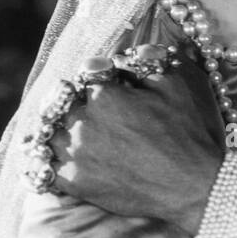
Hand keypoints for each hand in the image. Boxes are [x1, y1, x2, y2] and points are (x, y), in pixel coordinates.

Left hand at [46, 69, 224, 234]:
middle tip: (82, 101)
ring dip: (52, 127)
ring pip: (44, 134)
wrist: (195, 185)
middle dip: (72, 97)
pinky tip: (47, 158)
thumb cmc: (191, 130)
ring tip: (59, 129)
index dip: (100, 73)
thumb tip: (130, 52)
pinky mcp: (75, 185)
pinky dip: (41, 162)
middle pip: (59, 101)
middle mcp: (82, 123)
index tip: (111, 78)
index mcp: (105, 94)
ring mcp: (75, 156)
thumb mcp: (181, 80)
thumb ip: (151, 57)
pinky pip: (41, 171)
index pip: (87, 72)